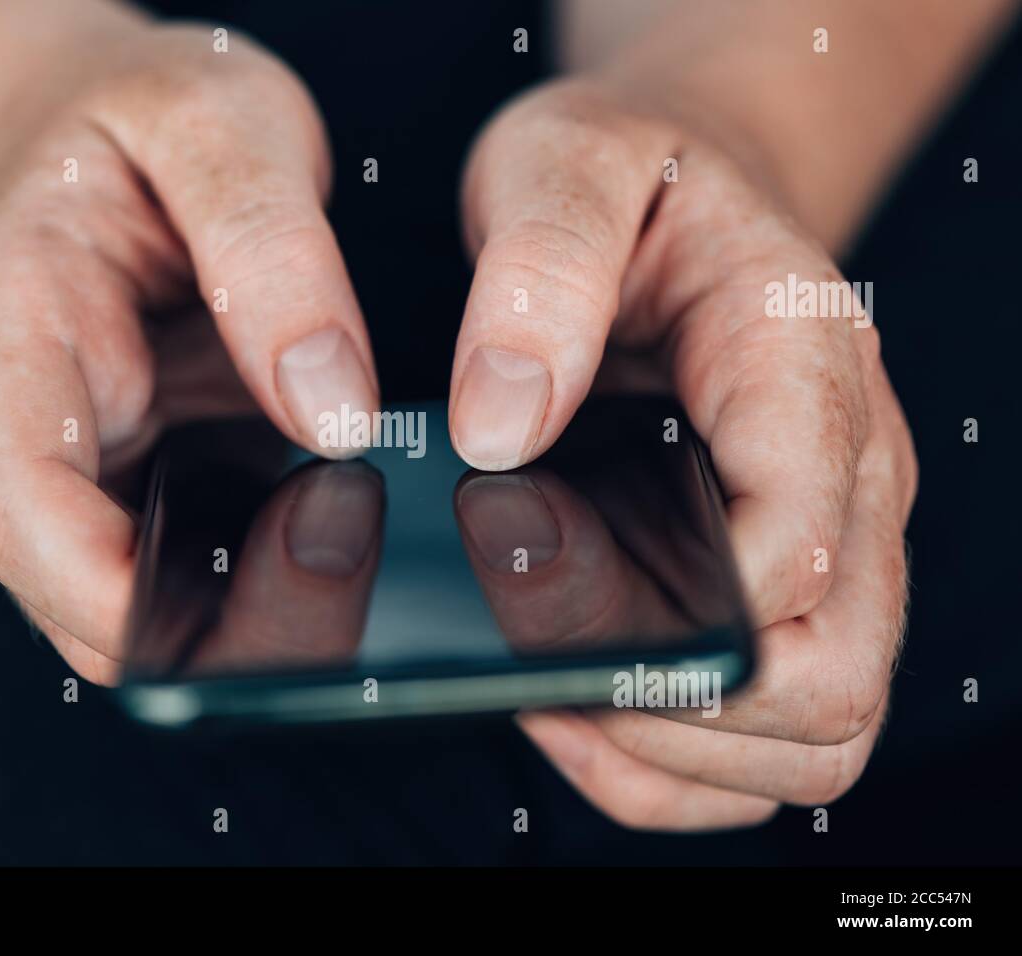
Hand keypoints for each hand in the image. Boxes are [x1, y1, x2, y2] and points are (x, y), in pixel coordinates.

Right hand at [0, 24, 378, 683]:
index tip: (246, 589)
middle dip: (203, 626)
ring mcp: (61, 473)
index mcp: (7, 334)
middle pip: (71, 595)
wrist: (89, 132)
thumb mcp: (218, 122)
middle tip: (344, 562)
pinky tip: (316, 540)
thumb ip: (272, 255)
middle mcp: (9, 430)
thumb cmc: (138, 119)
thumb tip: (333, 412)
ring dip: (229, 620)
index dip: (113, 589)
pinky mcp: (117, 491)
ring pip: (121, 614)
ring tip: (340, 540)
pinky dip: (243, 588)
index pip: (16, 508)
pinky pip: (166, 580)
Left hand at [451, 81, 916, 829]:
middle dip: (689, 711)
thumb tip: (503, 424)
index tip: (549, 601)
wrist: (686, 188)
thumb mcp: (566, 162)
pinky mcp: (792, 585)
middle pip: (833, 674)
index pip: (797, 534)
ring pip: (820, 732)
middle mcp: (845, 469)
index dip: (687, 609)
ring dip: (687, 756)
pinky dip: (683, 764)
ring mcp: (829, 539)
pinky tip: (584, 716)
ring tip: (556, 703)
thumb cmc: (633, 180)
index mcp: (801, 362)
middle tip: (547, 671)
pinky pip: (775, 736)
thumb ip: (542, 269)